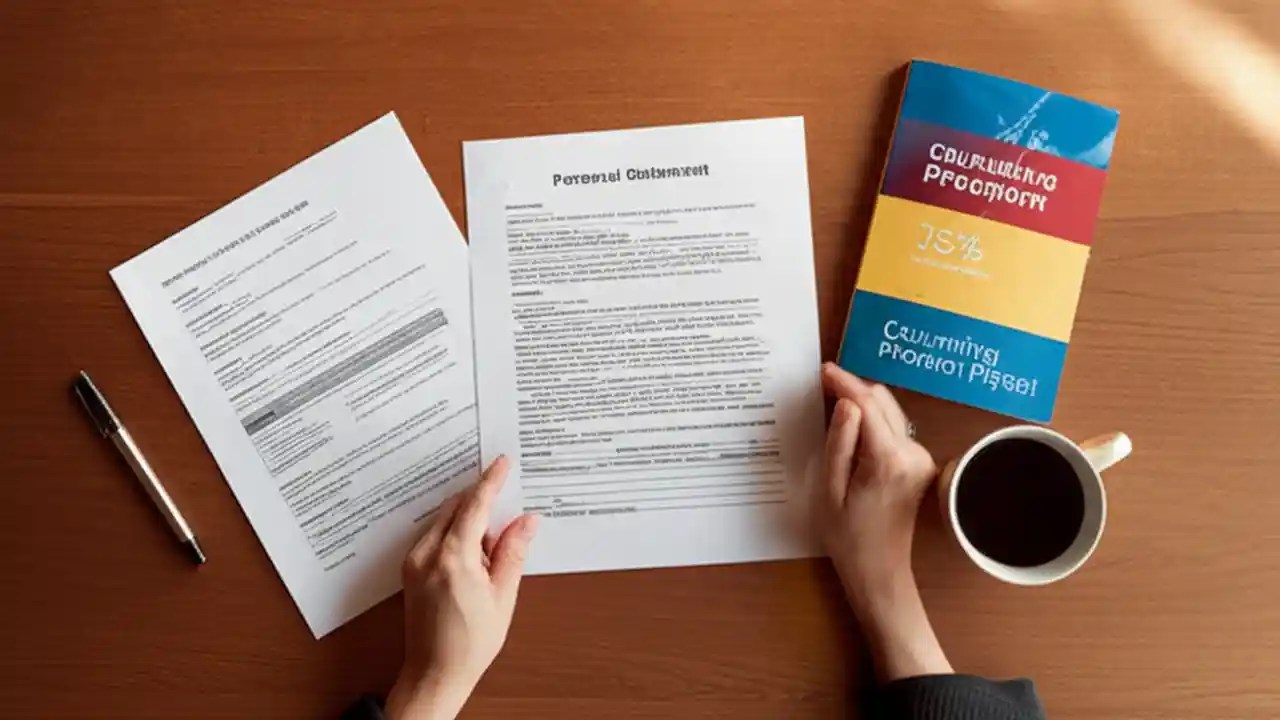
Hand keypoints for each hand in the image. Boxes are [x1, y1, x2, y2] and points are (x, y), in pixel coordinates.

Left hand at [385, 456, 539, 719]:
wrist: (435, 672)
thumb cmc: (472, 642)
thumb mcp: (503, 595)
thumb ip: (513, 551)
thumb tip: (527, 520)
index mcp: (454, 559)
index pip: (474, 507)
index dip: (491, 482)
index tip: (502, 462)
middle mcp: (427, 554)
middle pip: (455, 508)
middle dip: (480, 499)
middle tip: (506, 499)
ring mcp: (414, 560)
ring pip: (443, 520)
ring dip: (468, 518)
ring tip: (493, 542)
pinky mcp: (410, 568)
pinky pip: (434, 535)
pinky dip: (455, 532)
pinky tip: (474, 551)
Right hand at [816, 363, 950, 679]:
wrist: (880, 572)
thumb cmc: (847, 537)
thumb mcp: (829, 490)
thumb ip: (839, 443)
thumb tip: (845, 404)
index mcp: (888, 459)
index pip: (867, 405)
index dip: (844, 383)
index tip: (822, 370)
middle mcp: (912, 453)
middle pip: (883, 402)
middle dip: (853, 388)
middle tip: (822, 382)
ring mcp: (920, 458)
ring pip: (890, 413)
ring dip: (864, 404)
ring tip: (831, 400)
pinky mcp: (919, 464)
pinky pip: (894, 430)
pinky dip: (873, 421)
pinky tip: (850, 426)